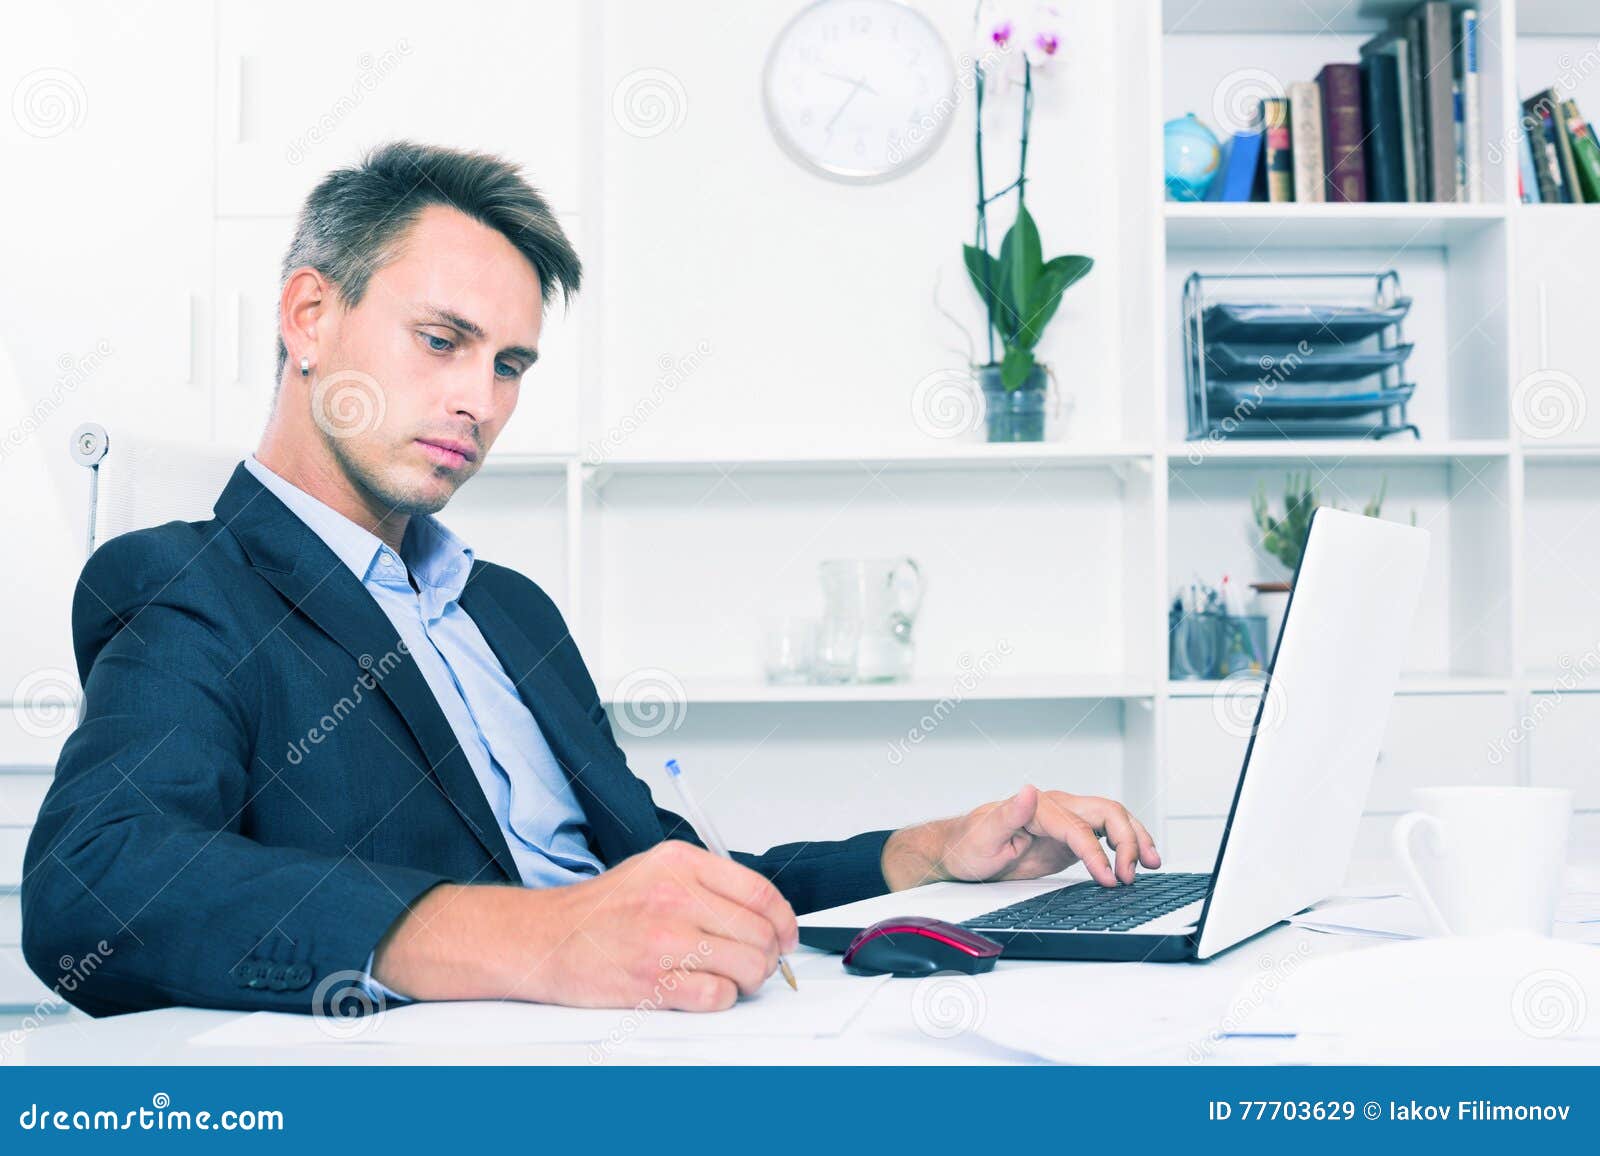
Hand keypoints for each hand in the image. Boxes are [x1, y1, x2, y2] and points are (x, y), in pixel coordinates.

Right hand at [372, 840, 797, 1010]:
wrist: (544, 938)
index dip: (783, 920)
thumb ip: (707, 884)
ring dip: (747, 979)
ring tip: (729, 978)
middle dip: (767, 955)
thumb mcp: (655, 871)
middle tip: (756, 963)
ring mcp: (664, 939)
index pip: (759, 892)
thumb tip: (762, 913)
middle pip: (758, 932)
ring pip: (746, 965)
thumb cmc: (600, 910)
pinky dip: (720, 999)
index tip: (786, 935)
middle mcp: (675, 896)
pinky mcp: (652, 980)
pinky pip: (716, 996)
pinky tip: (703, 991)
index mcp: (681, 863)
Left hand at [880, 784, 1160, 890]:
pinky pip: (1106, 834)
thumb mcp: (981, 837)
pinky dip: (1126, 844)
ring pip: (1112, 819)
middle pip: (1107, 812)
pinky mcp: (1069, 836)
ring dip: (1135, 838)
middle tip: (1133, 875)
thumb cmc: (968, 845)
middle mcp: (1057, 807)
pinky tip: (1137, 860)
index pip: (1079, 828)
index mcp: (1038, 807)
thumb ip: (1007, 814)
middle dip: (1128, 840)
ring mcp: (1066, 820)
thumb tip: (1028, 790)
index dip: (1097, 852)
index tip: (1108, 878)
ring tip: (1153, 863)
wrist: (961, 851)